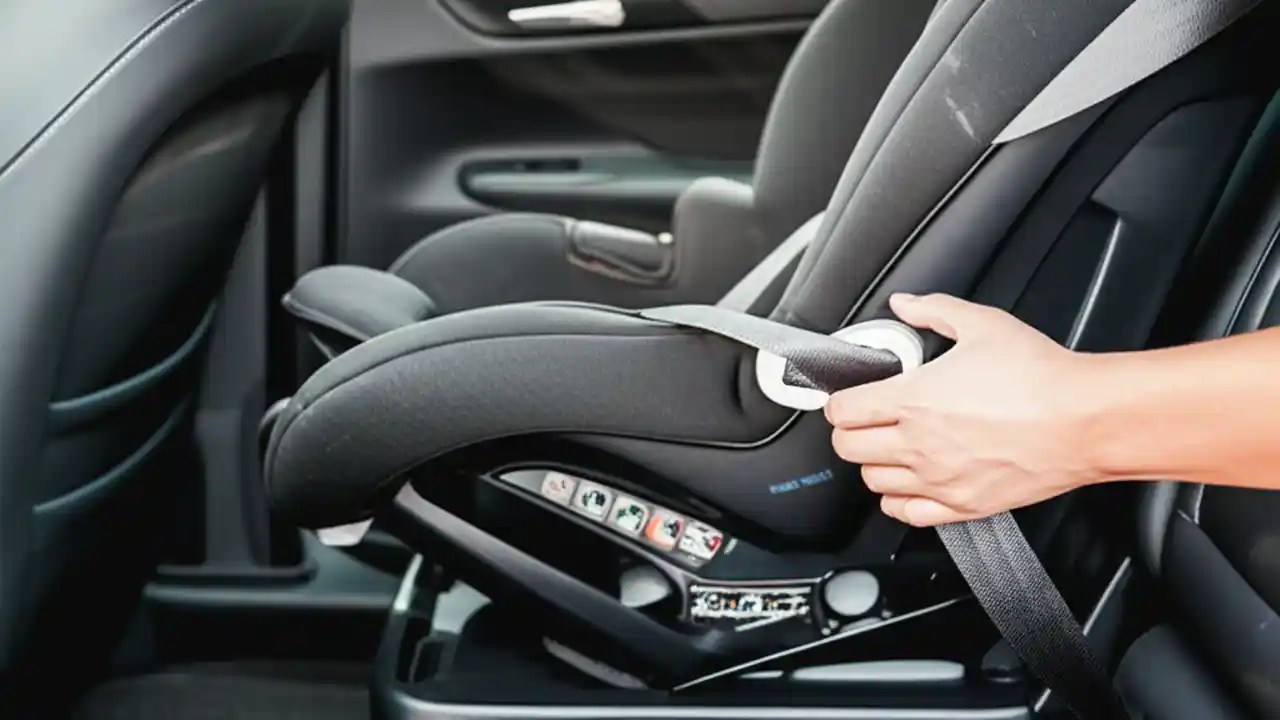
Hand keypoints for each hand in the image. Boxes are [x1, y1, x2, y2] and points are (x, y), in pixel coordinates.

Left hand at [825, 293, 1105, 526]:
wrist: (1086, 421)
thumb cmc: (1041, 376)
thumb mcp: (983, 324)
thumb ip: (934, 311)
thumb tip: (904, 304)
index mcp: (914, 399)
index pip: (842, 412)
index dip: (839, 402)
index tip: (850, 398)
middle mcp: (918, 444)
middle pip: (848, 449)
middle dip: (851, 431)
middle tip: (867, 420)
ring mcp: (938, 480)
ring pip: (873, 482)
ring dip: (875, 463)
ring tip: (892, 447)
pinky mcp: (963, 505)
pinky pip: (907, 514)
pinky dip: (900, 500)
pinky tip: (912, 482)